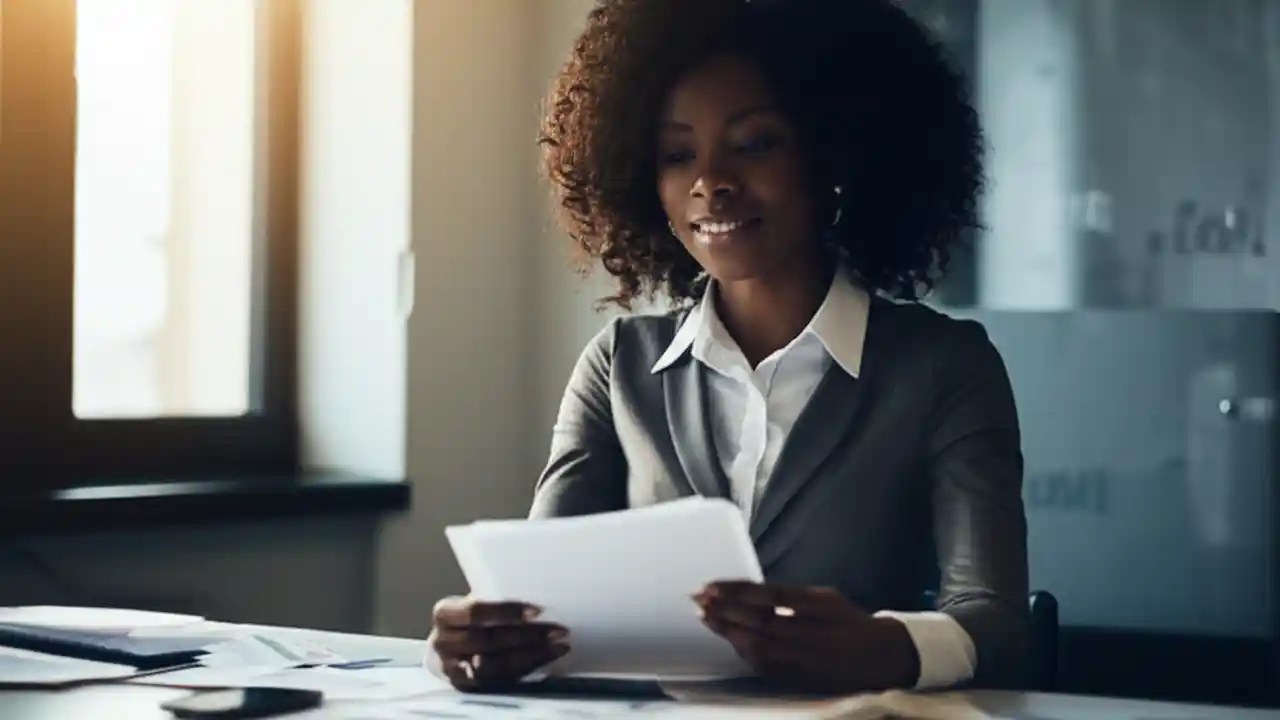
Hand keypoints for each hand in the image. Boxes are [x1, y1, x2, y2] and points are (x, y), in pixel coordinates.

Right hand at [429, 596, 570, 690]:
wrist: (452, 645)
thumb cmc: (472, 617)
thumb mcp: (477, 602)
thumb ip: (496, 599)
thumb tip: (541, 593)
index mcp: (445, 613)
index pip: (475, 611)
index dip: (507, 611)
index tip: (538, 610)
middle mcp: (442, 641)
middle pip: (488, 640)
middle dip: (527, 635)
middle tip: (558, 630)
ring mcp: (452, 667)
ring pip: (494, 664)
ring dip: (531, 655)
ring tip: (558, 646)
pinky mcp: (465, 686)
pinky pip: (498, 680)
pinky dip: (523, 669)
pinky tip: (543, 660)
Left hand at [693, 582, 918, 692]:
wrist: (879, 657)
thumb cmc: (847, 620)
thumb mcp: (824, 597)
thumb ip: (790, 595)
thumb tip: (750, 592)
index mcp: (816, 605)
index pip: (767, 594)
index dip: (736, 591)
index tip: (711, 585)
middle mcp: (808, 631)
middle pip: (757, 620)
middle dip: (723, 609)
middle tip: (698, 600)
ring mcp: (803, 657)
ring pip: (756, 644)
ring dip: (728, 631)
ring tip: (706, 618)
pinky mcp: (799, 677)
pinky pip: (764, 665)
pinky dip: (744, 651)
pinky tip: (729, 640)